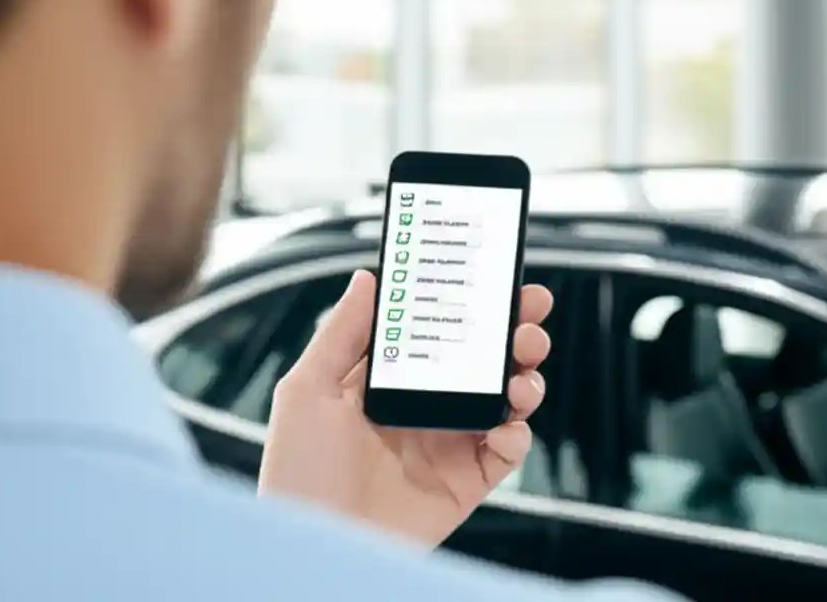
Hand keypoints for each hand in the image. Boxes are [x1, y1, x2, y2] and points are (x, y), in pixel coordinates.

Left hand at [258, 270, 551, 546]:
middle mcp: (421, 407)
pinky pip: (505, 452)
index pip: (437, 330)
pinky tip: (506, 424)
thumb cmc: (297, 473)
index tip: (493, 276)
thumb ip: (341, 332)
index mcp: (385, 381)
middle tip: (529, 315)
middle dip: (512, 333)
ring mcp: (446, 444)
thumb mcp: (307, 390)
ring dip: (524, 378)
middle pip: (480, 361)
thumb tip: (368, 278)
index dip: (467, 304)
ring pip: (503, 400)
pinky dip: (517, 433)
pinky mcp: (463, 483)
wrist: (315, 551)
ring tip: (522, 371)